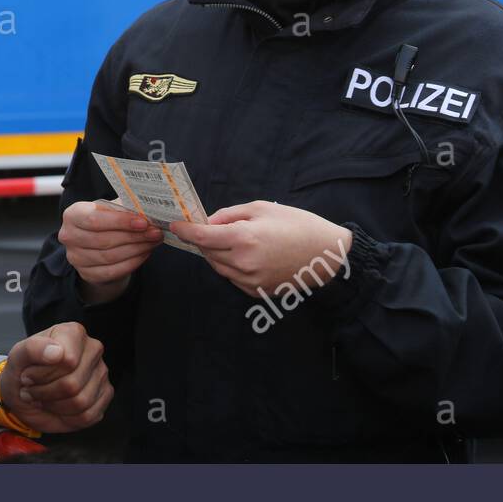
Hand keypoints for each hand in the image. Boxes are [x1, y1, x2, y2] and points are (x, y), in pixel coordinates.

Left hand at [0, 322, 110, 433]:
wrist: (22, 393)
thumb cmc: (23, 370)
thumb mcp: (17, 357)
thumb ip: (33, 349)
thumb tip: (58, 353)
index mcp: (73, 333)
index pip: (67, 361)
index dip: (42, 374)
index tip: (27, 374)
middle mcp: (92, 349)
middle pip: (72, 384)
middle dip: (45, 392)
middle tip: (31, 389)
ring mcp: (101, 373)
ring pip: (80, 402)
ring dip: (53, 405)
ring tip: (41, 397)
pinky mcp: (104, 395)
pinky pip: (87, 415)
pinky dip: (65, 416)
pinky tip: (56, 406)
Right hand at [58, 200, 162, 303]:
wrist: (97, 245)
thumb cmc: (106, 221)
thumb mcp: (112, 209)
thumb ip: (125, 208)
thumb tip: (148, 212)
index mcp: (73, 215)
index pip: (94, 219)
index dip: (120, 222)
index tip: (143, 222)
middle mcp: (68, 236)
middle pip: (104, 239)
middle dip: (134, 236)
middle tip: (155, 233)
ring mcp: (75, 258)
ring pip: (109, 256)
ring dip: (136, 249)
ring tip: (153, 242)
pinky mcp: (86, 274)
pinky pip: (112, 271)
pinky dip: (132, 263)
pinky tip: (144, 254)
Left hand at [170, 200, 352, 296]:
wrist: (327, 256)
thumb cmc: (297, 225)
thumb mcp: (262, 208)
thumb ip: (230, 214)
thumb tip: (208, 222)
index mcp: (244, 238)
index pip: (202, 237)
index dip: (185, 230)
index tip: (175, 225)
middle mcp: (244, 263)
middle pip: (207, 253)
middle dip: (203, 240)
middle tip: (208, 228)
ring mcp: (250, 281)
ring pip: (218, 267)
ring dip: (217, 254)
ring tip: (233, 241)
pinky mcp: (257, 292)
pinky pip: (233, 278)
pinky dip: (231, 267)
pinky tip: (247, 256)